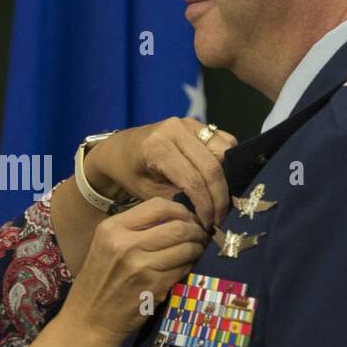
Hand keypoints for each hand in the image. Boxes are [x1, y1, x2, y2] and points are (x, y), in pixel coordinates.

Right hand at [60, 198, 207, 341]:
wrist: (89, 319)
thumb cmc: (98, 280)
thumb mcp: (106, 245)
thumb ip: (134, 228)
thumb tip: (173, 217)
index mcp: (113, 228)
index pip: (158, 206)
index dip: (180, 210)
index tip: (186, 218)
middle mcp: (126, 244)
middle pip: (178, 226)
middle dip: (195, 230)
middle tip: (199, 236)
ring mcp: (141, 266)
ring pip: (186, 248)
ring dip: (196, 248)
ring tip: (195, 250)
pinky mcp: (154, 286)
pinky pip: (183, 269)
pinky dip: (189, 266)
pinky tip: (184, 267)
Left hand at [84, 118, 238, 230]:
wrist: (120, 148)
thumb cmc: (130, 173)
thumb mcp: (148, 193)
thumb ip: (176, 201)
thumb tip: (206, 217)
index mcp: (157, 147)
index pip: (192, 180)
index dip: (205, 205)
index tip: (209, 224)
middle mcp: (175, 129)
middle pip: (212, 166)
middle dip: (219, 197)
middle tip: (220, 218)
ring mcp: (188, 123)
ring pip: (224, 151)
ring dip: (226, 179)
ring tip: (219, 200)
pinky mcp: (197, 123)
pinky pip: (224, 141)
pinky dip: (226, 162)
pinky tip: (218, 180)